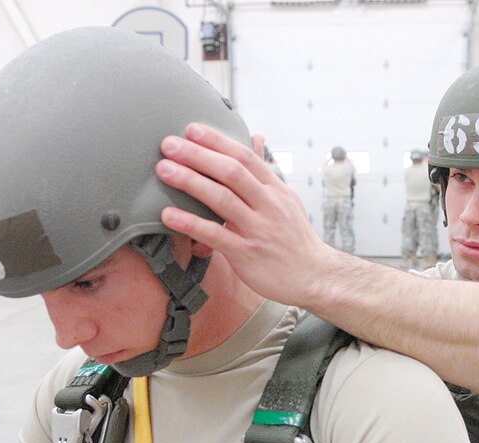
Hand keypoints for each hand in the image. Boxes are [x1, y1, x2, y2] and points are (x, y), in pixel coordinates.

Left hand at [157, 123, 341, 307]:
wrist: (314, 276)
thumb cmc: (294, 238)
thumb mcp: (286, 198)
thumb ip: (265, 170)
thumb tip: (256, 137)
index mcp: (275, 189)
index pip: (245, 157)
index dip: (217, 141)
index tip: (192, 129)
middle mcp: (268, 205)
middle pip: (231, 172)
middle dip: (198, 155)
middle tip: (169, 144)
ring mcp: (258, 229)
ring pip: (222, 199)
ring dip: (190, 181)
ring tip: (164, 170)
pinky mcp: (247, 253)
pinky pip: (216, 235)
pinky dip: (191, 224)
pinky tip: (169, 215)